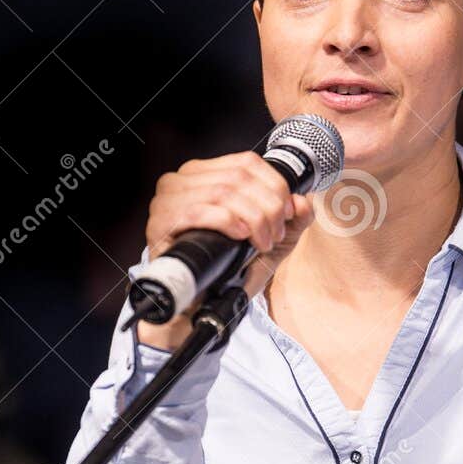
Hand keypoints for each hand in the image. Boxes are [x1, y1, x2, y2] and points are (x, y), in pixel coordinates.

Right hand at [137, 151, 314, 348]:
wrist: (202, 301)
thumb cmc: (231, 266)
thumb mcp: (271, 238)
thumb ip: (293, 218)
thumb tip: (303, 202)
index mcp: (205, 173)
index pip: (246, 162)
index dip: (275, 186)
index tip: (288, 213)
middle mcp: (182, 179)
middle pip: (237, 178)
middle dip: (267, 207)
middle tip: (276, 234)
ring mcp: (167, 199)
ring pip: (221, 193)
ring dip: (252, 218)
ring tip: (262, 242)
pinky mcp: (159, 222)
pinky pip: (197, 211)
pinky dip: (226, 222)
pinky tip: (240, 236)